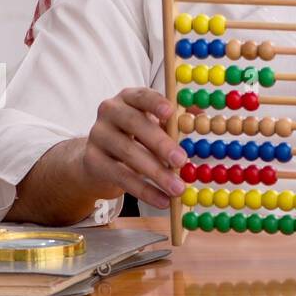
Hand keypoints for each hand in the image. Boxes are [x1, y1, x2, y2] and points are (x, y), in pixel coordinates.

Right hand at [80, 87, 189, 209]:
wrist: (101, 158)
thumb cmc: (138, 135)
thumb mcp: (155, 124)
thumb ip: (176, 122)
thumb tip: (203, 120)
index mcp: (129, 97)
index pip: (141, 96)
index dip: (154, 103)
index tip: (170, 112)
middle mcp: (110, 111)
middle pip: (135, 124)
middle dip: (160, 143)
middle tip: (181, 160)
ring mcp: (98, 135)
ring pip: (128, 153)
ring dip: (156, 173)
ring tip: (178, 188)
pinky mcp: (92, 160)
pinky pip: (120, 177)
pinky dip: (144, 191)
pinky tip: (162, 200)